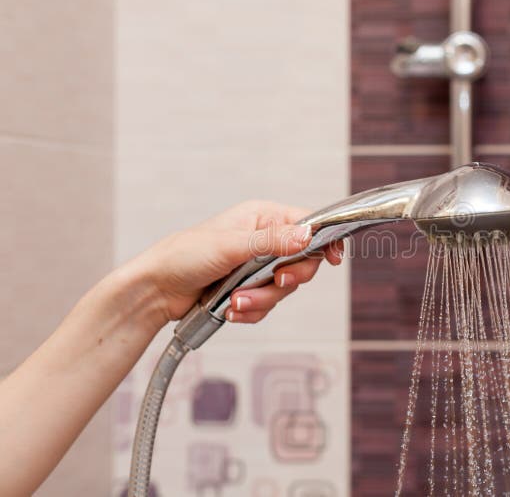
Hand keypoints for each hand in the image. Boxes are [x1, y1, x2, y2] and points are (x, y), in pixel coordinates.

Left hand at [130, 200, 342, 328]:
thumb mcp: (230, 246)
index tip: (333, 258)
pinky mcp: (248, 290)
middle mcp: (264, 241)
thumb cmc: (184, 256)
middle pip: (302, 262)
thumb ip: (271, 242)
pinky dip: (251, 311)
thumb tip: (307, 236)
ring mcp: (256, 267)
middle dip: (285, 280)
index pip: (307, 224)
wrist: (155, 290)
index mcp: (262, 218)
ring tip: (235, 302)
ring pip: (284, 289)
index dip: (323, 241)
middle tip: (275, 282)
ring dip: (261, 300)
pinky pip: (267, 305)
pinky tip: (231, 310)